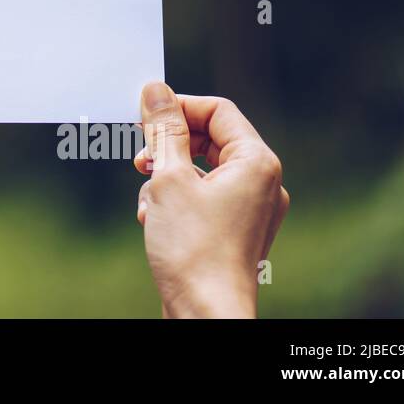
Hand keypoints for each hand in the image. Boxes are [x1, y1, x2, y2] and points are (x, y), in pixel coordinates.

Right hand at [134, 82, 288, 317]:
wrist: (207, 314)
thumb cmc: (193, 248)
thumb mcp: (169, 177)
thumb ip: (163, 129)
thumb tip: (156, 89)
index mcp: (257, 162)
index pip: (217, 110)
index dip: (177, 108)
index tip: (144, 120)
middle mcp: (263, 183)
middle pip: (211, 139)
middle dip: (169, 147)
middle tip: (140, 160)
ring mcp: (252, 210)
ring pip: (203, 171)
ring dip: (167, 178)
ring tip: (150, 202)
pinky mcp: (237, 231)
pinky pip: (205, 198)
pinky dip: (178, 202)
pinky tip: (156, 220)